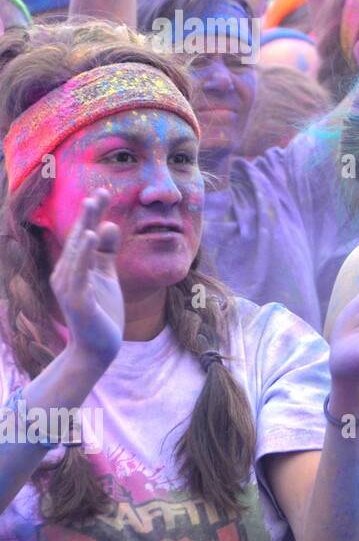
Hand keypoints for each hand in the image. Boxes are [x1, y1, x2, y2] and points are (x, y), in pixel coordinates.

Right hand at [50, 190, 123, 365]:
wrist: (98, 348)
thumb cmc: (102, 311)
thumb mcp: (106, 276)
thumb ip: (107, 253)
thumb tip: (109, 224)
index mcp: (74, 267)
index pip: (84, 235)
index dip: (92, 214)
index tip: (103, 192)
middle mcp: (66, 274)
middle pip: (79, 239)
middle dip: (89, 215)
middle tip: (98, 192)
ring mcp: (70, 286)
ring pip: (78, 251)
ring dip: (86, 227)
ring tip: (93, 206)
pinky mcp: (78, 299)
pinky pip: (81, 272)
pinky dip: (85, 253)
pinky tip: (93, 235)